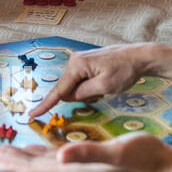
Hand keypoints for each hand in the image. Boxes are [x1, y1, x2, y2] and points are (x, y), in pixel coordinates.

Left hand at [0, 133, 171, 171]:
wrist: (162, 166)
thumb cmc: (143, 156)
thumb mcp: (117, 150)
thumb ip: (88, 153)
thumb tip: (60, 155)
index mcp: (74, 170)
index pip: (35, 168)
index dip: (13, 162)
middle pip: (33, 169)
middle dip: (10, 161)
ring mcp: (80, 170)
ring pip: (42, 165)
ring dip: (22, 160)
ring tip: (3, 156)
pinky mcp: (87, 164)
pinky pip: (56, 161)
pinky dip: (40, 156)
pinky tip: (37, 152)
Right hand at [28, 43, 154, 118]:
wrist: (140, 57)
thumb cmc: (125, 71)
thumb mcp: (104, 87)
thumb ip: (83, 93)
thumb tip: (68, 97)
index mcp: (77, 65)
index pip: (59, 90)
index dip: (45, 105)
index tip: (31, 114)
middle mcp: (74, 60)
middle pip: (68, 89)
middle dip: (80, 96)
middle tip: (102, 92)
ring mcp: (80, 60)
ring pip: (76, 86)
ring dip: (87, 92)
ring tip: (106, 86)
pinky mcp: (86, 62)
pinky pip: (82, 81)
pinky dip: (90, 87)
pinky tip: (104, 82)